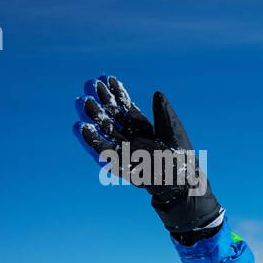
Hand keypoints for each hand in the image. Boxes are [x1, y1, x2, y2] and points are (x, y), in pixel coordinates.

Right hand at [73, 75, 223, 238]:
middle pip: (113, 116)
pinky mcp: (120, 164)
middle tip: (89, 84)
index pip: (127, 108)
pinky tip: (81, 127)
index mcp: (144, 128)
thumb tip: (157, 93)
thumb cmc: (180, 158)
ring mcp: (125, 150)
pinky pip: (103, 151)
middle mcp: (132, 137)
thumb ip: (163, 112)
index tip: (105, 79)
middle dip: (102, 102)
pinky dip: (91, 140)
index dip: (117, 94)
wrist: (181, 183)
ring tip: (82, 101)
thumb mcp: (172, 130)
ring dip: (93, 117)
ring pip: (105, 130)